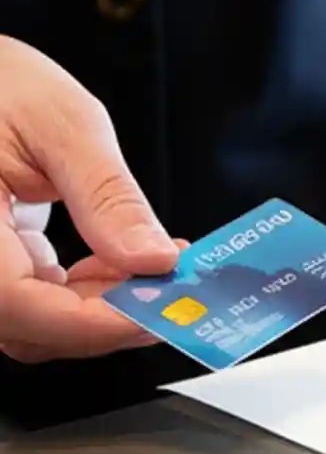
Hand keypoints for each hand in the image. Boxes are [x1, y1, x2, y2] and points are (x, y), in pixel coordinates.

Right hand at [0, 36, 178, 362]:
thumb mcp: (62, 124)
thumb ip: (107, 197)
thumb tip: (154, 258)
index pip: (21, 306)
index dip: (98, 322)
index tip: (163, 309)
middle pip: (33, 329)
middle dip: (113, 318)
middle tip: (176, 287)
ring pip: (38, 326)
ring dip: (103, 309)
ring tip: (151, 266)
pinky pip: (38, 304)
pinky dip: (86, 295)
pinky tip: (117, 262)